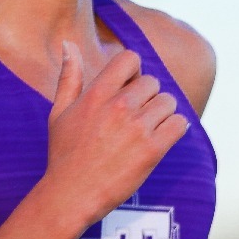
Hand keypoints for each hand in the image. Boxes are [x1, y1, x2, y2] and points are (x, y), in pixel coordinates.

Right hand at [40, 42, 188, 229]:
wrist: (71, 195)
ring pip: (168, 102)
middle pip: (153, 81)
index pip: (130, 58)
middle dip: (148, 96)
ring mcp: (136, 128)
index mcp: (96, 94)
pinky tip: (163, 138)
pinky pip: (179, 124)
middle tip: (138, 117)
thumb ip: (69, 77)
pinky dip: (176, 129)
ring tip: (149, 129)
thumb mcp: (59, 112)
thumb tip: (68, 43)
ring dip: (163, 113)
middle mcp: (118, 106)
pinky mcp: (152, 150)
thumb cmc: (63, 155)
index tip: (129, 88)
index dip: (134, 71)